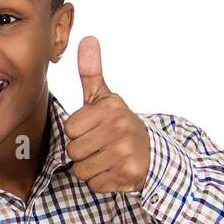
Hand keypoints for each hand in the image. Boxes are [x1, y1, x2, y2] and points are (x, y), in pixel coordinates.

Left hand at [64, 36, 150, 192]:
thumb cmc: (119, 125)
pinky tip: (115, 171)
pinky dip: (102, 182)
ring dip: (91, 168)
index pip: (70, 128)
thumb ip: (91, 72)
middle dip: (84, 151)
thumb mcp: (105, 98)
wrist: (153, 155)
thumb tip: (88, 38)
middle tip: (102, 145)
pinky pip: (94, 184)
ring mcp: (126, 153)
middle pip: (73, 150)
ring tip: (108, 158)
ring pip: (81, 169)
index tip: (96, 129)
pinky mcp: (129, 175)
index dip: (79, 132)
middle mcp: (121, 128)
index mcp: (111, 108)